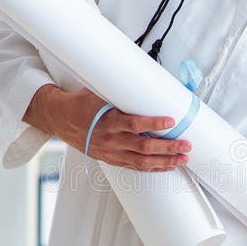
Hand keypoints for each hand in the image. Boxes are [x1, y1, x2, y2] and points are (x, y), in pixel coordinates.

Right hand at [24, 84, 190, 171]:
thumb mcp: (99, 93)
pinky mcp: (112, 159)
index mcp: (108, 121)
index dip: (154, 124)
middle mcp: (111, 140)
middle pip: (144, 148)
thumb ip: (122, 92)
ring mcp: (112, 152)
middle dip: (168, 148)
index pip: (135, 125)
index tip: (171, 121)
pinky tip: (166, 166)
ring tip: (182, 159)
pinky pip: (135, 167)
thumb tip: (144, 77)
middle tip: (186, 145)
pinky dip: (152, 168)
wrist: (60, 119)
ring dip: (165, 162)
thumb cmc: (81, 104)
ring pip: (142, 162)